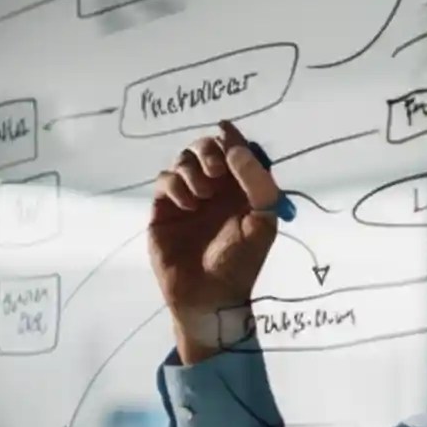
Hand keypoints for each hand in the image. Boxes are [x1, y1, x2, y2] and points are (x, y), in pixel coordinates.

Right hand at [148, 120, 280, 362]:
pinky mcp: (164, 209)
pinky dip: (176, 184)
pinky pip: (165, 180)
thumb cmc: (241, 262)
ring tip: (203, 195)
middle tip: (216, 169)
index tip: (227, 131)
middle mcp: (214, 189)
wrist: (210, 296)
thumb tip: (237, 148)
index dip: (231, 137)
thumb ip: (258, 183)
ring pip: (183, 160)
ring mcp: (187, 197)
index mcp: (240, 190)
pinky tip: (188, 204)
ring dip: (193, 168)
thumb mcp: (262, 221)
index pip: (234, 151)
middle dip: (209, 150)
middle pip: (205, 148)